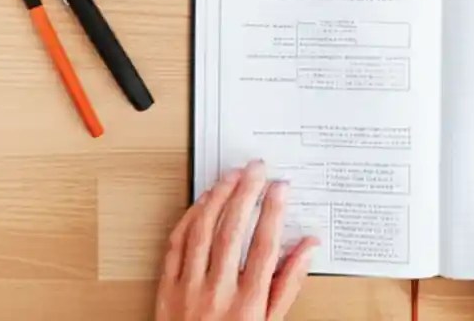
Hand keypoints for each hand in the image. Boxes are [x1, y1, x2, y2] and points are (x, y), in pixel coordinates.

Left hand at [156, 161, 319, 320]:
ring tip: (230, 177)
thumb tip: (307, 248)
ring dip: (217, 198)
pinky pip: (176, 245)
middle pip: (233, 231)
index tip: (281, 188)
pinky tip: (201, 203)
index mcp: (247, 305)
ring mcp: (188, 289)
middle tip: (256, 169)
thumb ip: (288, 285)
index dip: (274, 212)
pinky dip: (189, 219)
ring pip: (202, 232)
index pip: (264, 246)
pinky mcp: (166, 289)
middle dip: (247, 193)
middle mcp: (217, 293)